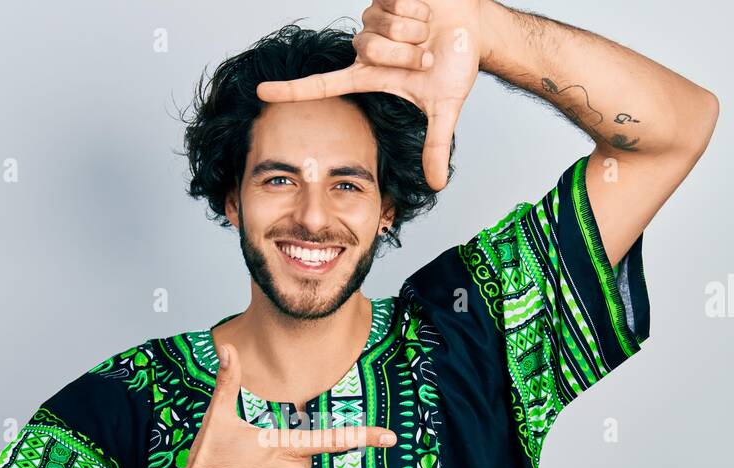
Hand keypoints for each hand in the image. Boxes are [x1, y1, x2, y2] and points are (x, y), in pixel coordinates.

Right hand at [174, 344, 396, 467]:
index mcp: (284, 445)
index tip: (391, 437)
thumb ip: (229, 383)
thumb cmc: (207, 463)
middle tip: (250, 464)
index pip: (332, 439)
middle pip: (302, 460)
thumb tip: (227, 348)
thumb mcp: (218, 420)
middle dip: (283, 459)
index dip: (365, 436)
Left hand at [257, 0, 483, 189]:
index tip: (260, 93)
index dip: (291, 90)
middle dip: (405, 55)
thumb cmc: (455, 62)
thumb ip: (435, 145)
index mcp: (370, 75)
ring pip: (380, 28)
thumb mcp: (444, 106)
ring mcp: (371, 20)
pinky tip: (424, 11)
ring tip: (426, 32)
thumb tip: (437, 184)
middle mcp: (364, 48)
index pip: (322, 84)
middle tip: (426, 55)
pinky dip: (416, 9)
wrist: (473, 26)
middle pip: (368, 51)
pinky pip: (392, 4)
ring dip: (413, 32)